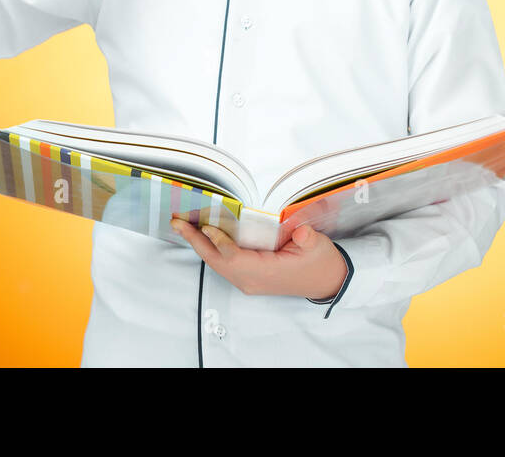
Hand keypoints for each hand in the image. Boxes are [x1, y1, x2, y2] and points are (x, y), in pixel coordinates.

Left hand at [169, 218, 347, 299]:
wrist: (327, 282)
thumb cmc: (320, 263)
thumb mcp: (318, 247)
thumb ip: (307, 239)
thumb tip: (299, 232)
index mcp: (266, 274)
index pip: (234, 259)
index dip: (219, 242)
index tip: (206, 226)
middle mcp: (251, 280)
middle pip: (217, 261)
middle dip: (196, 241)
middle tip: (177, 222)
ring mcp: (248, 281)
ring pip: (217, 263)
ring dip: (199, 244)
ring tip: (183, 225)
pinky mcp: (249, 276)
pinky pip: (224, 263)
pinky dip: (210, 248)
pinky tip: (202, 235)